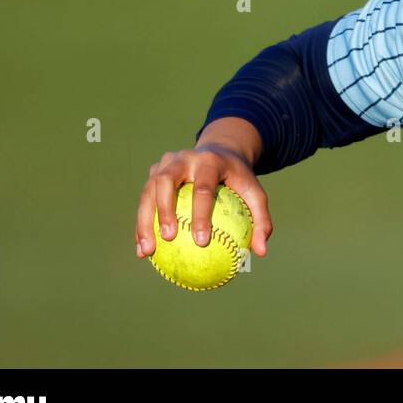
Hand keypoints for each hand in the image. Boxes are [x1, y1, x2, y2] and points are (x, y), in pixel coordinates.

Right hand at [135, 144, 272, 259]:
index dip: (201, 214)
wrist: (219, 151)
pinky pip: (144, 200)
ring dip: (144, 221)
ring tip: (148, 251)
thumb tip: (261, 251)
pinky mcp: (153, 171)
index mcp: (210, 161)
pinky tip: (143, 250)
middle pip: (166, 181)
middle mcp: (183, 158)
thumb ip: (261, 220)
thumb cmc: (238, 178)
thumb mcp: (255, 193)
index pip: (203, 188)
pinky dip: (141, 224)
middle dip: (164, 210)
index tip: (201, 241)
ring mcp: (165, 163)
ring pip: (148, 191)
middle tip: (169, 239)